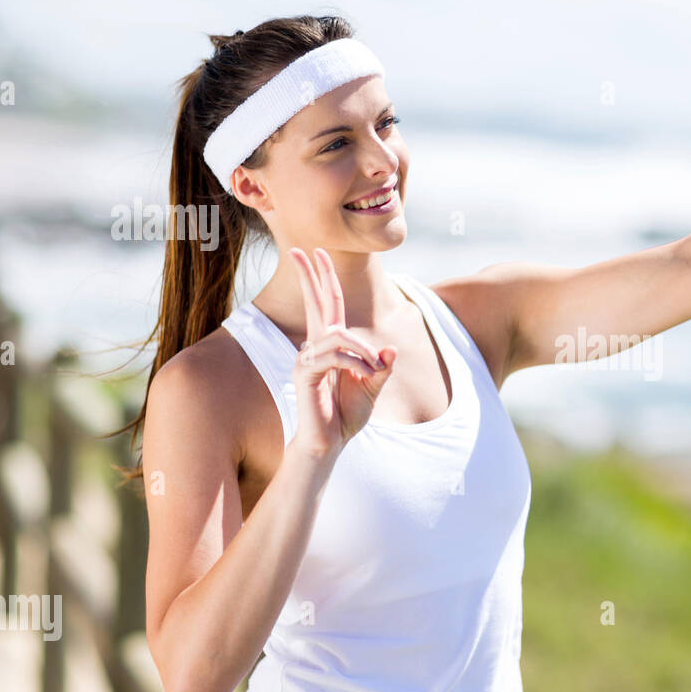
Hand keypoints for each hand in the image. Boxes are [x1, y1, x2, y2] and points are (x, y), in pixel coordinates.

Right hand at [288, 247, 396, 457]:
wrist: (331, 442)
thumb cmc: (348, 415)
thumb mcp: (374, 387)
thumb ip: (382, 367)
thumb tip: (390, 349)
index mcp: (332, 344)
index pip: (327, 304)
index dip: (323, 278)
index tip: (316, 252)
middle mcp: (316, 346)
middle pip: (314, 302)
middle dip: (310, 275)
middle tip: (300, 250)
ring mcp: (308, 357)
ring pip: (337, 333)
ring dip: (363, 351)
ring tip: (373, 371)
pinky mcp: (305, 372)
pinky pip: (334, 355)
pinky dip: (356, 364)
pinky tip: (366, 377)